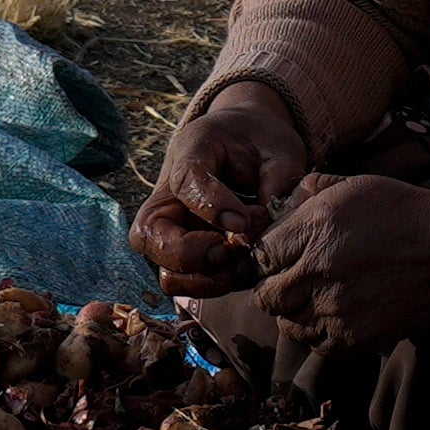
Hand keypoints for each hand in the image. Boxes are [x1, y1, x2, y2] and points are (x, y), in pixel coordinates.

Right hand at [135, 83, 313, 296]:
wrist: (249, 143)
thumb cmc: (262, 144)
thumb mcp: (279, 150)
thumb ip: (278, 183)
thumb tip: (261, 230)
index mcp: (189, 154)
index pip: (184, 183)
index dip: (212, 207)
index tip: (243, 221)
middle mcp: (168, 198)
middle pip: (149, 238)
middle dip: (194, 253)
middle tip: (235, 247)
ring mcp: (173, 231)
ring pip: (167, 273)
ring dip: (206, 278)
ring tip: (242, 259)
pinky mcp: (187, 256)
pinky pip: (188, 285)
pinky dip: (216, 285)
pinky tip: (244, 266)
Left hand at [255, 176, 429, 350]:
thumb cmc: (407, 214)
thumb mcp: (356, 186)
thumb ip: (311, 191)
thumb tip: (282, 204)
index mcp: (316, 227)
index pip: (260, 253)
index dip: (268, 256)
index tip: (282, 256)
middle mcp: (318, 269)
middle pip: (266, 295)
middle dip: (274, 287)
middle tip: (292, 281)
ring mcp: (334, 308)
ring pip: (286, 323)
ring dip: (294, 313)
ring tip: (315, 298)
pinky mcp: (352, 336)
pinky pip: (314, 343)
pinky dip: (317, 332)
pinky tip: (334, 314)